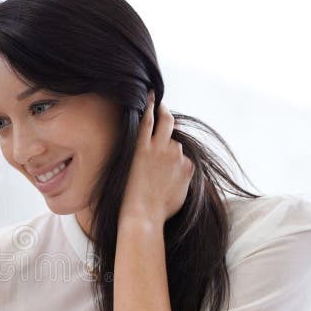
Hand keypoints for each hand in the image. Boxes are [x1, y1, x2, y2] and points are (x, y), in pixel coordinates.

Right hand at [120, 92, 194, 227]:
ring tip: (163, 171)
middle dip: (166, 113)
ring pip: (177, 146)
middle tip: (164, 110)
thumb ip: (138, 155)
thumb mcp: (124, 171)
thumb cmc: (127, 198)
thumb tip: (150, 148)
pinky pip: (186, 163)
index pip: (147, 118)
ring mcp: (174, 156)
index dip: (151, 104)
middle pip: (167, 120)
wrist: (142, 215)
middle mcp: (158, 146)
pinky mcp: (186, 167)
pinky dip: (180, 168)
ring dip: (172, 152)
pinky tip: (170, 182)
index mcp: (138, 146)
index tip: (153, 96)